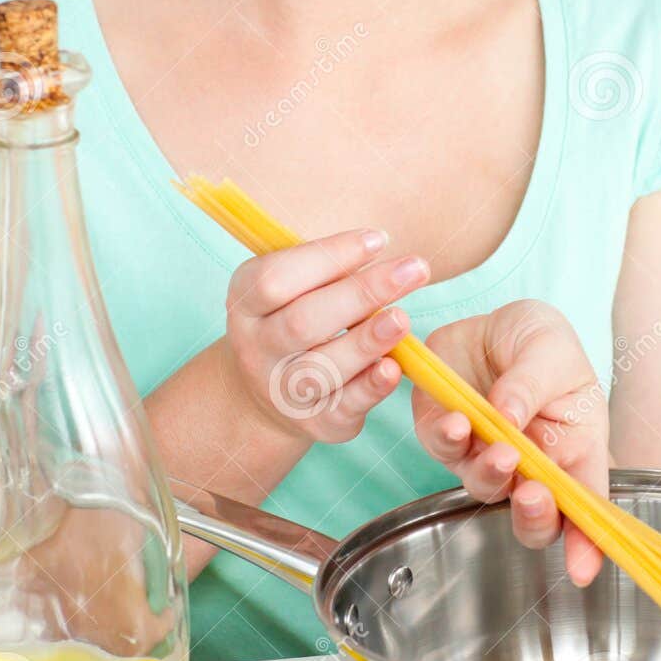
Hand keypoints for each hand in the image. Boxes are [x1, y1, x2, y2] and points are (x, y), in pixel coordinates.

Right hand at [223, 227, 429, 443]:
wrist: (267, 392)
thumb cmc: (292, 317)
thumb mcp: (292, 288)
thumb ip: (325, 271)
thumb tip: (381, 251)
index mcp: (246, 303)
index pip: (277, 278)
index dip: (327, 257)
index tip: (379, 238)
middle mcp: (257, 348)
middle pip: (303, 322)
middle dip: (362, 293)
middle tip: (414, 268)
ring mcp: (282, 390)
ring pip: (322, 368)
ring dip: (365, 342)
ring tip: (402, 318)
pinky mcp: (315, 423)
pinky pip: (345, 406)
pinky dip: (370, 387)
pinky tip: (393, 367)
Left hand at [411, 300, 609, 584]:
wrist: (486, 318)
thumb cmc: (536, 339)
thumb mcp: (551, 346)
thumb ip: (533, 382)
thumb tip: (508, 416)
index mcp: (575, 447)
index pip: (586, 503)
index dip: (587, 542)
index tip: (582, 571)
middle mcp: (533, 462)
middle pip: (536, 516)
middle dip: (535, 516)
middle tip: (534, 495)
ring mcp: (486, 454)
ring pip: (487, 487)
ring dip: (493, 474)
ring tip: (501, 448)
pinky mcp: (444, 434)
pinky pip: (444, 448)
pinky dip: (450, 437)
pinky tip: (456, 419)